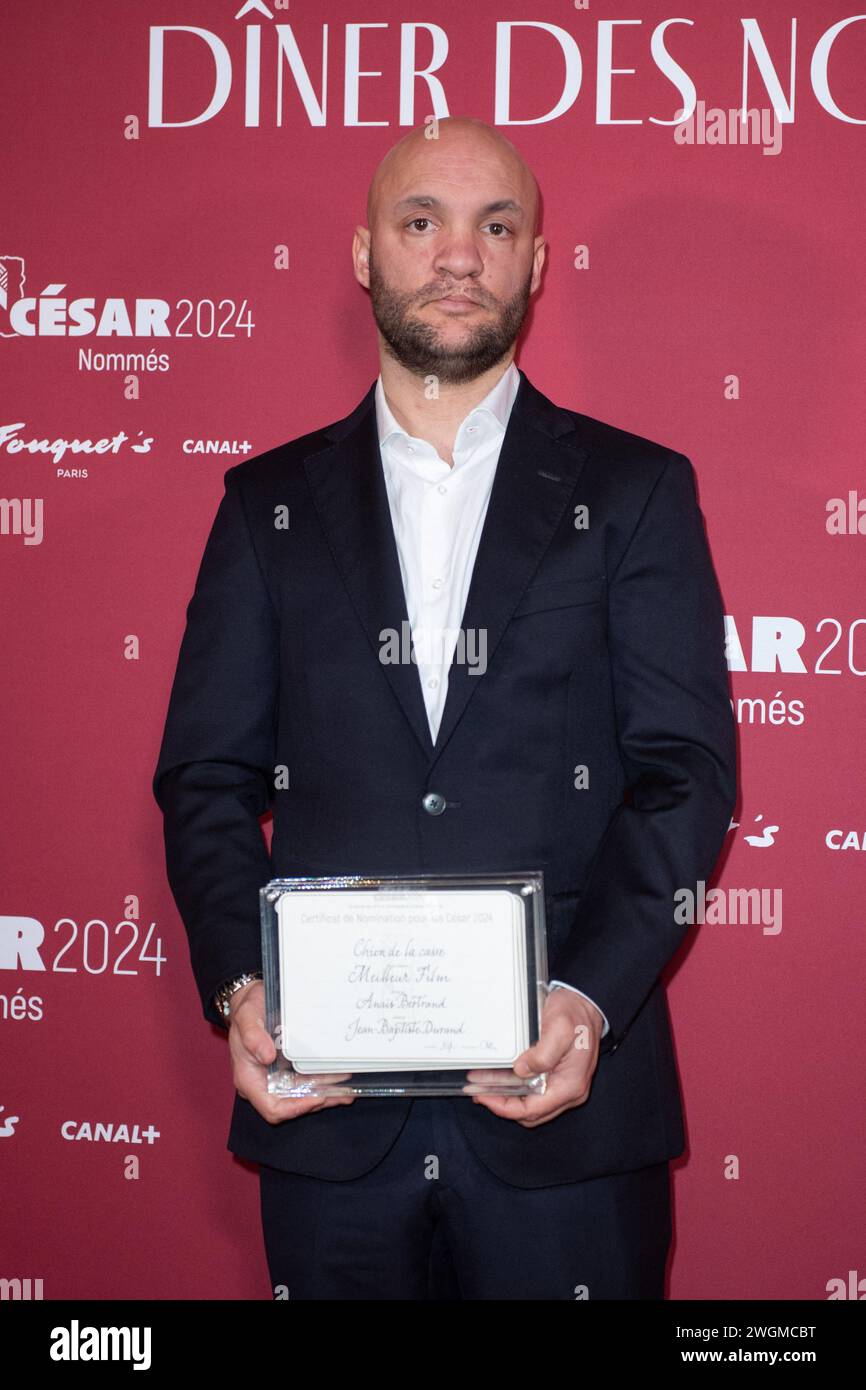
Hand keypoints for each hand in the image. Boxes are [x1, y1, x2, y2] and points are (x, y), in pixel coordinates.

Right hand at [226, 980, 354, 1122]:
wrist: (253, 999)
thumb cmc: (247, 1010)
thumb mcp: (246, 1017)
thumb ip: (253, 1037)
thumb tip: (267, 1056)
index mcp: (249, 1079)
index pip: (271, 1107)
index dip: (295, 1108)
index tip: (316, 1097)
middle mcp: (264, 1083)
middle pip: (291, 1105)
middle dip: (317, 1102)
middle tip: (341, 1095)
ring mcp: (277, 1077)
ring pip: (302, 1096)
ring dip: (325, 1095)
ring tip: (347, 1091)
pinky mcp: (288, 1069)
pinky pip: (305, 1082)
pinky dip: (323, 1083)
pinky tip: (340, 1079)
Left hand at [464, 988, 603, 1126]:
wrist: (586, 1003)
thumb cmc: (576, 1014)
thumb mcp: (559, 1030)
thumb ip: (542, 1055)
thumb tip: (521, 1071)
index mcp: (569, 1086)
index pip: (532, 1111)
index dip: (505, 1108)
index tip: (484, 1096)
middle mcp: (568, 1091)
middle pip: (530, 1113)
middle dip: (503, 1105)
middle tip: (479, 1091)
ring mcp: (564, 1085)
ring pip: (531, 1104)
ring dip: (508, 1097)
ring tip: (484, 1085)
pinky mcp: (558, 1077)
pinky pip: (534, 1091)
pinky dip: (516, 1088)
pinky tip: (501, 1077)